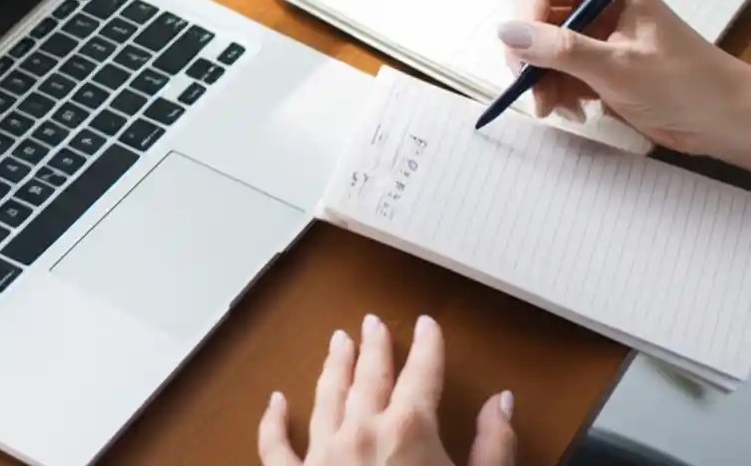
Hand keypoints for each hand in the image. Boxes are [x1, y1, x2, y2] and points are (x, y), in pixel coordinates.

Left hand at [258, 315, 514, 465]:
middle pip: (369, 376)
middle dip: (374, 346)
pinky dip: (274, 420)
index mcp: (409, 430)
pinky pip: (277, 445)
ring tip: (337, 342)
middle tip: (372, 323)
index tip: (427, 324)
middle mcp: (361, 432)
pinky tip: (275, 401)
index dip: (428, 346)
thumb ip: (493, 447)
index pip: (422, 373)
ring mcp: (322, 455)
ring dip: (333, 367)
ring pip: (326, 397)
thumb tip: (501, 404)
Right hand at [498, 0, 750, 167]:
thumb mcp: (618, 67)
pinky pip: (559, 76)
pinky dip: (557, 95)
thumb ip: (560, 49)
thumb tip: (506, 32)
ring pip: (545, 52)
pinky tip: (572, 111)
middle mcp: (600, 12)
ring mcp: (598, 43)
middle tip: (531, 87)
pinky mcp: (599, 72)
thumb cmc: (685, 85)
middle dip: (530, 55)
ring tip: (555, 108)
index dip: (527, 13)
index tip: (522, 50)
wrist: (726, 123)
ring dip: (541, 81)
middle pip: (539, 20)